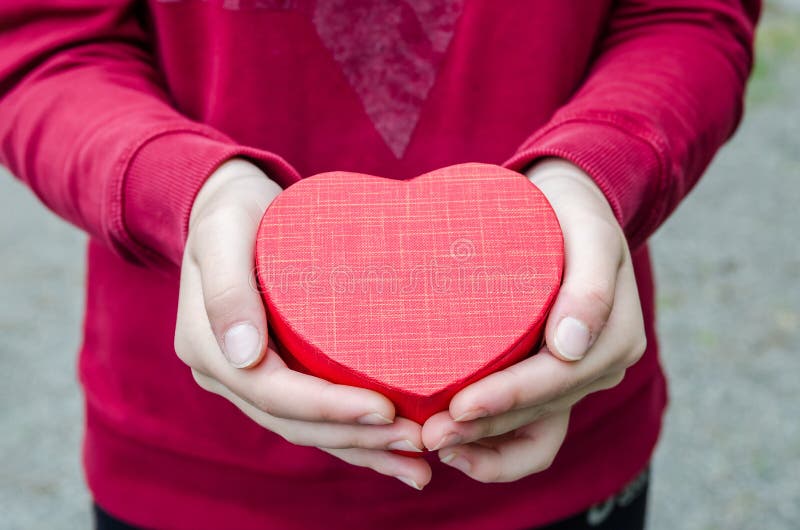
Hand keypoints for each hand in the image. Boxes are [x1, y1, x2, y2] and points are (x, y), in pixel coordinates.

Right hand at [174, 158, 430, 488]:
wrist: (230, 207)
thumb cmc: (230, 213)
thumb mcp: (221, 235)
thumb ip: (226, 288)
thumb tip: (242, 356)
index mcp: (208, 348)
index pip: (272, 393)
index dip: (328, 408)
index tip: (385, 409)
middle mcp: (228, 374)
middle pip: (295, 423)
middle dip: (357, 438)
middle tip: (418, 442)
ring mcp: (251, 379)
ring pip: (308, 430)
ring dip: (362, 450)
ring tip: (418, 462)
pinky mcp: (278, 374)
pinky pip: (315, 416)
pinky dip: (353, 437)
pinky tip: (393, 451)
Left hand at [420, 158, 646, 481]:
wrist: (564, 210)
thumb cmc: (571, 215)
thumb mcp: (590, 233)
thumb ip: (590, 285)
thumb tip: (570, 349)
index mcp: (614, 337)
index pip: (557, 378)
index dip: (509, 398)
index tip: (459, 404)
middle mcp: (598, 366)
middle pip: (541, 411)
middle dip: (486, 427)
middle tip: (429, 434)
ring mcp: (574, 379)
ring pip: (535, 432)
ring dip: (486, 447)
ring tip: (435, 445)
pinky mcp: (550, 382)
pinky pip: (533, 435)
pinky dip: (499, 452)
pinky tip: (458, 452)